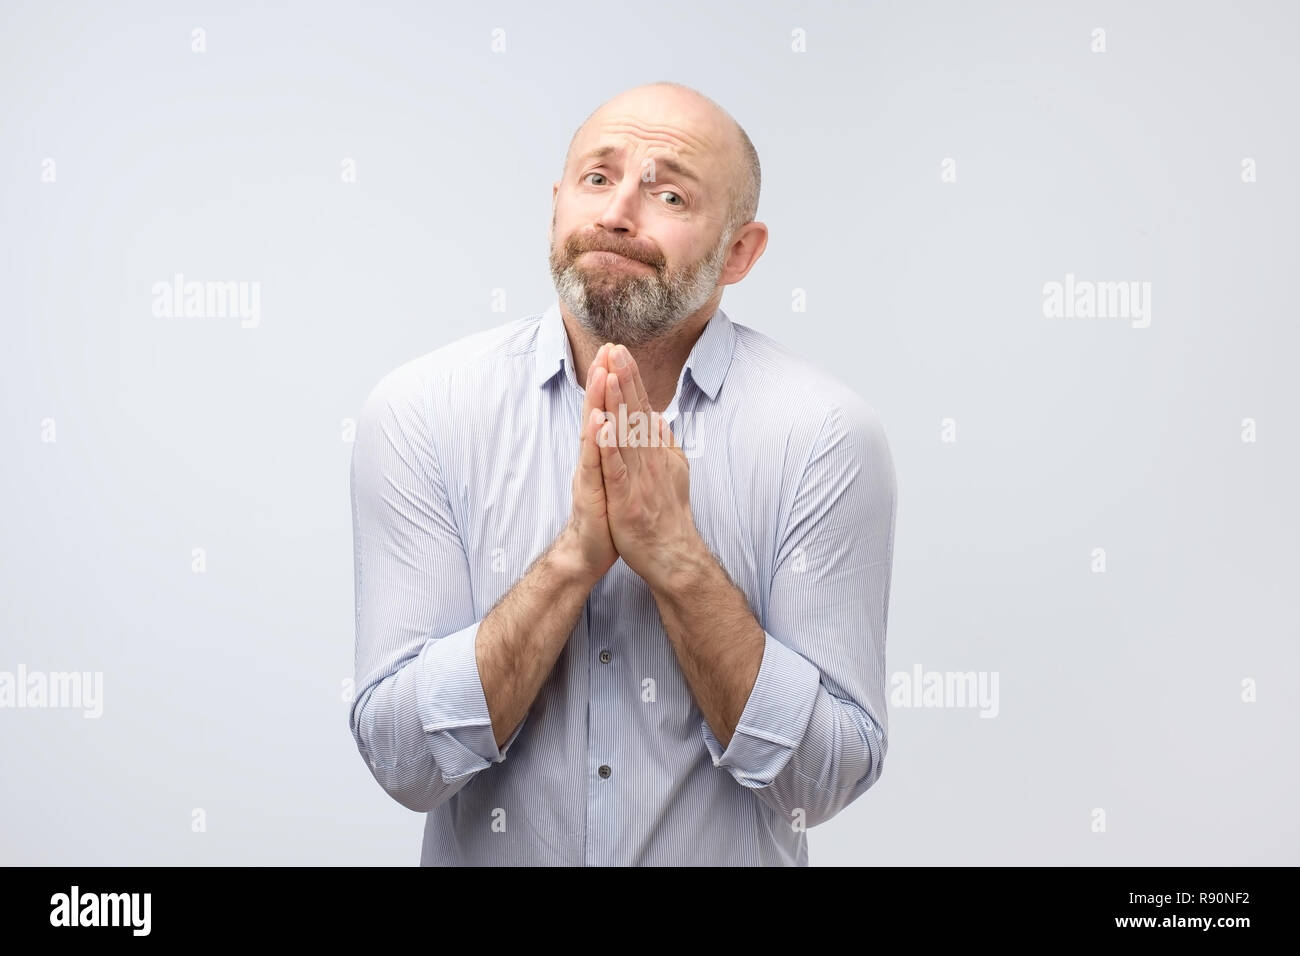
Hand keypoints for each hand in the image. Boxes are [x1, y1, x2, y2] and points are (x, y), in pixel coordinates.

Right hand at [559, 343, 619, 584]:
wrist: (590, 550)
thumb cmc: (609, 513)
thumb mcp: (621, 476)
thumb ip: (626, 448)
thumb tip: (641, 425)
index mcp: (604, 452)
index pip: (609, 409)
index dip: (614, 381)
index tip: (619, 352)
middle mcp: (594, 457)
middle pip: (597, 412)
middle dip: (602, 380)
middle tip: (608, 349)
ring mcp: (591, 473)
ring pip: (593, 432)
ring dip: (597, 402)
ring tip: (601, 374)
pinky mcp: (593, 492)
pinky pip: (595, 464)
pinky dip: (597, 442)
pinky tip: (599, 422)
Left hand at [595, 344, 702, 592]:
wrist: (670, 554)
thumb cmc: (666, 514)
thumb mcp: (671, 472)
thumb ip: (665, 444)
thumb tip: (661, 419)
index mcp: (654, 451)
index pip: (641, 407)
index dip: (630, 378)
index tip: (620, 351)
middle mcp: (648, 458)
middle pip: (634, 412)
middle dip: (623, 379)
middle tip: (615, 348)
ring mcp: (639, 477)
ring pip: (625, 434)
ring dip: (616, 403)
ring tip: (607, 374)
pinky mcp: (627, 498)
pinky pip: (616, 469)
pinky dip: (608, 447)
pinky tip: (601, 427)